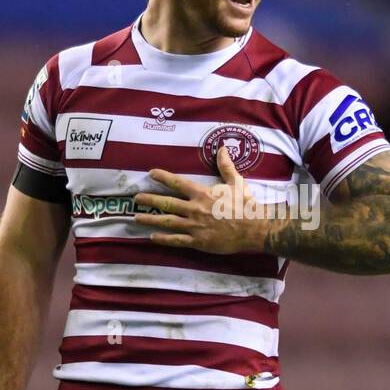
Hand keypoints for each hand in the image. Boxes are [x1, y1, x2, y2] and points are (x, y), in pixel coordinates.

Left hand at [132, 145, 267, 253]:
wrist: (253, 229)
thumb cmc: (245, 205)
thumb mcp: (237, 182)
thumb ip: (226, 166)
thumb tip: (222, 148)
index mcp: (202, 193)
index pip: (177, 182)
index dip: (163, 177)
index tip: (151, 173)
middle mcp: (194, 208)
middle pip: (166, 203)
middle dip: (149, 200)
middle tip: (136, 199)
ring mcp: (194, 226)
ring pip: (167, 221)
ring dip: (150, 220)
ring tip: (136, 218)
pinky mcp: (197, 241)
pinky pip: (176, 240)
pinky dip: (163, 239)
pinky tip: (152, 238)